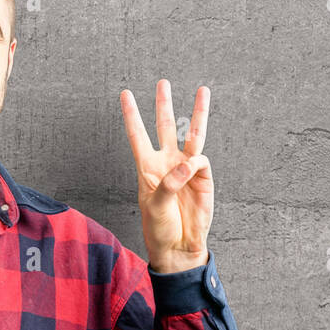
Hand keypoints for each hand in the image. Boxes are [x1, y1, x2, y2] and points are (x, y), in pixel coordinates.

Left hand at [119, 80, 212, 272]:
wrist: (179, 248)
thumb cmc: (160, 228)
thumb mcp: (155, 206)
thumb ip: (169, 183)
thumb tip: (190, 163)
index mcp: (147, 167)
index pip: (138, 135)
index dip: (131, 115)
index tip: (125, 94)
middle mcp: (167, 163)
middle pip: (165, 127)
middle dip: (164, 105)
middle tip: (163, 82)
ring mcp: (186, 169)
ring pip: (192, 134)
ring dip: (197, 112)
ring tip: (203, 90)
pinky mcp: (203, 178)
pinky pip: (200, 160)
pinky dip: (196, 162)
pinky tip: (193, 169)